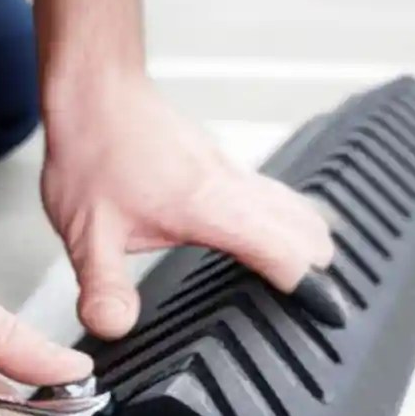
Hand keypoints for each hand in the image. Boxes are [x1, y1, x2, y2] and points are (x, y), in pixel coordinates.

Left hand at [40, 77, 338, 338]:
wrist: (94, 89)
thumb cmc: (92, 150)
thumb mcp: (86, 232)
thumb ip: (103, 285)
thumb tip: (115, 326)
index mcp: (209, 208)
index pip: (283, 252)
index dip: (309, 287)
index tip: (328, 315)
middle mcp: (231, 187)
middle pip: (306, 228)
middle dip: (320, 269)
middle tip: (327, 309)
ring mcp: (231, 172)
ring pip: (296, 207)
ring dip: (311, 242)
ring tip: (318, 279)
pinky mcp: (222, 166)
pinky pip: (275, 195)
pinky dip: (292, 220)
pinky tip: (283, 235)